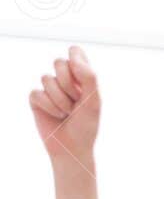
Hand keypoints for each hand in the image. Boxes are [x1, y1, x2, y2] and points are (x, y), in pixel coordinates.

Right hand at [30, 46, 99, 165]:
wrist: (73, 147)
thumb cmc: (86, 125)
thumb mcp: (93, 100)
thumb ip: (88, 76)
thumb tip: (72, 54)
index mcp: (82, 76)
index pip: (75, 51)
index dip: (76, 60)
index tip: (82, 76)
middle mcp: (64, 79)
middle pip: (59, 62)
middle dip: (69, 84)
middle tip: (77, 101)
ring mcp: (49, 88)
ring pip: (47, 79)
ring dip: (61, 99)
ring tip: (68, 112)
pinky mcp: (36, 98)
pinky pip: (37, 93)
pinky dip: (50, 106)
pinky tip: (56, 116)